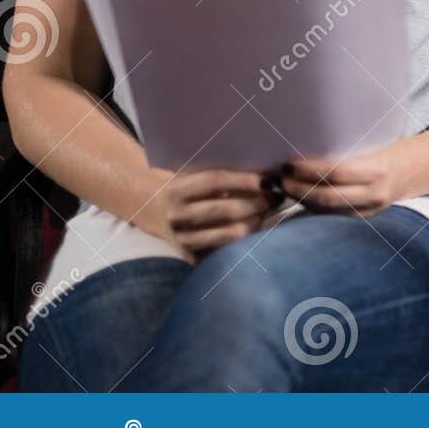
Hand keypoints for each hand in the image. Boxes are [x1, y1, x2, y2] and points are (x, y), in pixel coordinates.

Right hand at [154, 168, 281, 256]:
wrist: (150, 210)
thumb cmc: (182, 185)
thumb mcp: (191, 174)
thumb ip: (220, 172)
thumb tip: (264, 171)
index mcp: (175, 190)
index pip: (215, 181)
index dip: (244, 180)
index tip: (269, 180)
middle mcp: (176, 217)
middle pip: (226, 210)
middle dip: (258, 203)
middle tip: (278, 195)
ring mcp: (182, 239)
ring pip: (230, 233)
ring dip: (257, 221)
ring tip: (270, 210)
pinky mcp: (190, 256)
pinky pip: (227, 250)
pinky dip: (246, 239)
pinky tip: (258, 226)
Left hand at [280, 147, 406, 215]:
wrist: (417, 169)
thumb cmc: (390, 148)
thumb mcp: (375, 141)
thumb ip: (347, 147)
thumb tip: (306, 138)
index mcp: (378, 170)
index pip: (335, 173)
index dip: (308, 171)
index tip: (286, 164)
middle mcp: (374, 194)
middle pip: (327, 197)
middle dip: (297, 189)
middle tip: (276, 178)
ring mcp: (370, 210)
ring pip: (326, 210)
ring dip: (299, 199)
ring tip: (280, 186)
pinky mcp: (363, 218)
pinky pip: (331, 215)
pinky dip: (311, 206)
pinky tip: (297, 196)